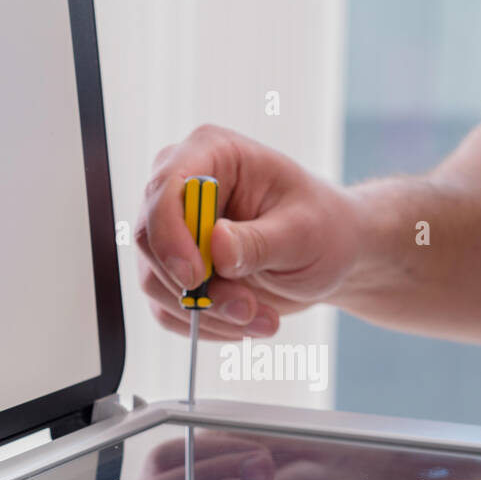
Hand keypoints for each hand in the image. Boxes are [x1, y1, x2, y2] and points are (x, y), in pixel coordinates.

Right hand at [135, 125, 361, 339]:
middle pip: (151, 240)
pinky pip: (169, 308)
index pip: (166, 187)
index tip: (197, 278)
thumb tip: (216, 246)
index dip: (170, 235)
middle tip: (247, 308)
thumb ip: (258, 241)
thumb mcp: (303, 232)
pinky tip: (248, 321)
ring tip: (261, 318)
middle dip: (195, 287)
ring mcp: (174, 232)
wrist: (330, 255)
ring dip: (207, 313)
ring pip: (156, 281)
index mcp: (212, 154)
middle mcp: (183, 188)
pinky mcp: (177, 271)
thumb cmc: (323, 227)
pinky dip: (207, 325)